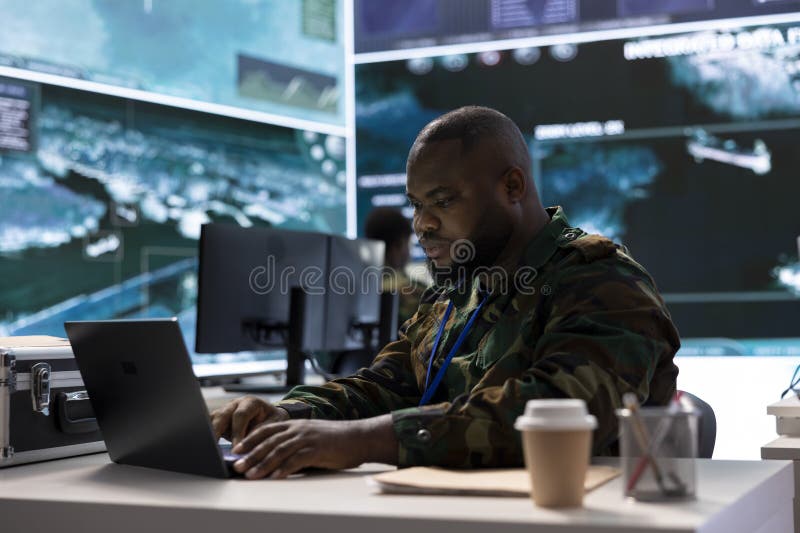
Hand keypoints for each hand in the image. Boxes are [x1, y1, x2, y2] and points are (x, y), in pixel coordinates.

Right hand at [210, 396, 289, 446]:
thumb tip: (247, 446)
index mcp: (250, 402)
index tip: (236, 448)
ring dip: (210, 434)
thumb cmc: (273, 420)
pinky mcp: (219, 419)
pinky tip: (207, 448)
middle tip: (214, 449)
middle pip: (221, 415)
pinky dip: (208, 436)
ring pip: (212, 419)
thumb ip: (260, 433)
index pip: (240, 415)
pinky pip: (209, 425)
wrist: (270, 415)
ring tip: (207, 449)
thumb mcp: (273, 424)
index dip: (237, 432)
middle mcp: (235, 404)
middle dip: (216, 432)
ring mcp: (225, 410)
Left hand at [231, 414, 396, 478]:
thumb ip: (295, 443)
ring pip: (279, 450)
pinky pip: (296, 460)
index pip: (267, 430)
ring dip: (263, 464)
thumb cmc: (336, 440)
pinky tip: (275, 477)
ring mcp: (307, 438)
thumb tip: (277, 458)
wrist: (359, 437)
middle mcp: (299, 429)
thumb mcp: (312, 436)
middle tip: (238, 466)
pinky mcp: (317, 450)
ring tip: (251, 475)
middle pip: (269, 441)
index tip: (237, 450)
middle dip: (251, 454)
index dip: (250, 439)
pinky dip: (284, 469)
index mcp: (296, 424)